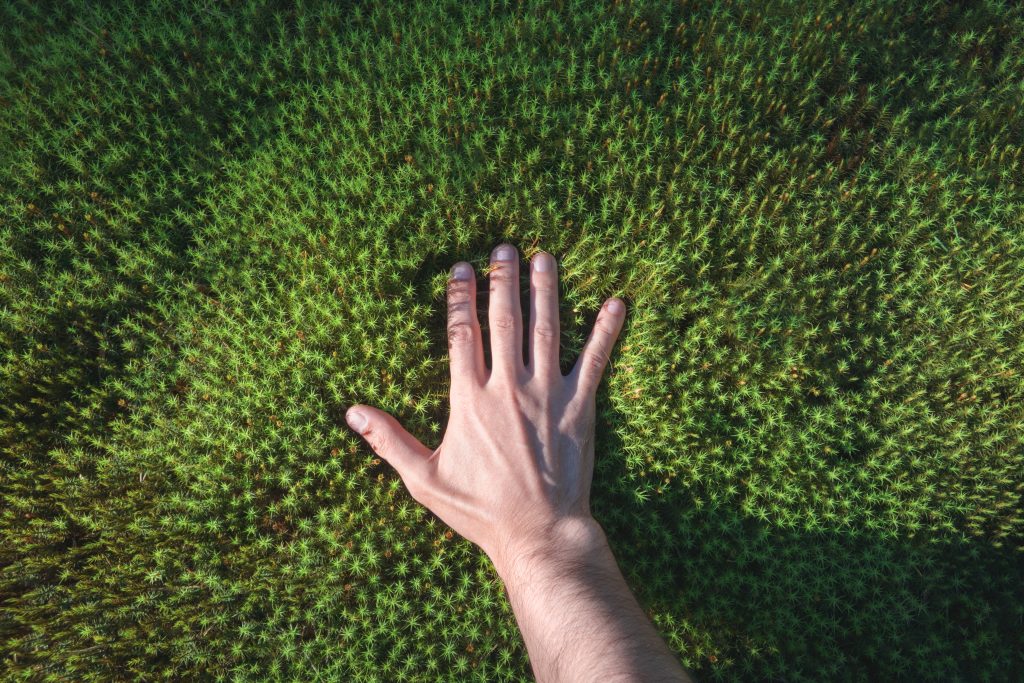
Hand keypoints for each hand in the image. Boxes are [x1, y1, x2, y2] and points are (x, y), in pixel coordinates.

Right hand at [345, 243, 625, 571]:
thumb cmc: (480, 511)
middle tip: (503, 247)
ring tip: (544, 257)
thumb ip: (389, 441)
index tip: (461, 268)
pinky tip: (615, 303)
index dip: (459, 296)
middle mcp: (508, 387)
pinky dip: (605, 330)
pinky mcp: (580, 408)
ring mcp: (547, 395)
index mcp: (470, 399)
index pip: (462, 333)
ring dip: (546, 290)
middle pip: (504, 320)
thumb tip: (351, 413)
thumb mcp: (424, 479)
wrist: (538, 533)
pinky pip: (595, 361)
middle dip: (502, 279)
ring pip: (547, 329)